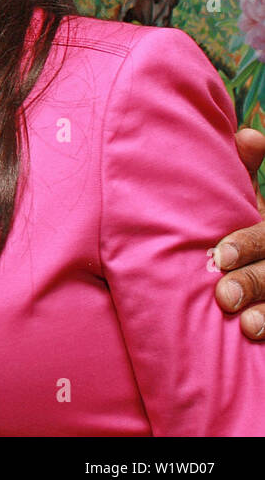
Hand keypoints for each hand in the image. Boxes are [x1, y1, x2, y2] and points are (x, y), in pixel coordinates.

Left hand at [213, 128, 264, 338]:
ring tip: (248, 327)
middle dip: (255, 282)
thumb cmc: (257, 235)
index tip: (218, 256)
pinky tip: (257, 344)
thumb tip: (247, 135)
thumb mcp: (258, 204)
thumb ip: (248, 171)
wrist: (261, 261)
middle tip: (222, 297)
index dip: (248, 243)